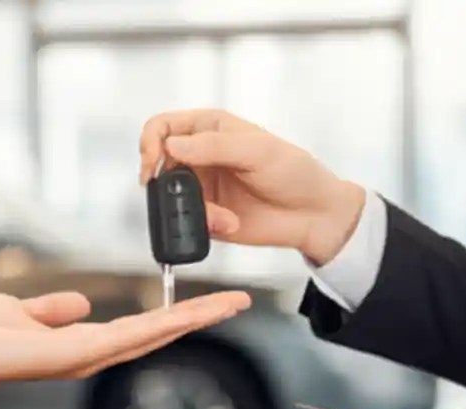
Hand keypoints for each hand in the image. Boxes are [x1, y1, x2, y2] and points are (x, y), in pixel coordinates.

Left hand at [0, 291, 250, 402]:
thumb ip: (51, 308)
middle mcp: (90, 354)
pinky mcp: (75, 354)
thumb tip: (78, 302)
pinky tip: (188, 315)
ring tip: (231, 304)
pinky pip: (128, 335)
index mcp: (80, 343)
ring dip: (194, 320)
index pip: (139, 328)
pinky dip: (162, 324)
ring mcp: (86, 356)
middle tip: (239, 301)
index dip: (173, 316)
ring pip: (153, 335)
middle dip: (199, 318)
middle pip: (157, 333)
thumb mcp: (20, 309)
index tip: (205, 304)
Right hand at [139, 109, 366, 265]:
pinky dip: (205, 224)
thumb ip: (214, 146)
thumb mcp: (258, 150)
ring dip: (189, 207)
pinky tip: (230, 223)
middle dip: (162, 181)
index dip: (151, 141)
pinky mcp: (207, 215)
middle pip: (158, 163)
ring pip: (170, 197)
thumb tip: (172, 145)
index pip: (163, 126)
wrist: (314, 216)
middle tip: (169, 194)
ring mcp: (202, 187)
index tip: (155, 161)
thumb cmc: (295, 173)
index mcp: (211, 128)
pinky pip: (188, 221)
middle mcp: (201, 156)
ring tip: (220, 215)